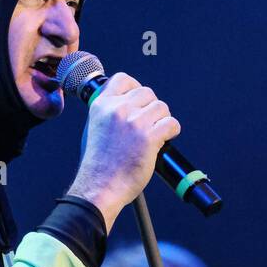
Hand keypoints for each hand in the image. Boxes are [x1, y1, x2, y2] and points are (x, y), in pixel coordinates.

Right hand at [70, 72, 180, 228]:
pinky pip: (171, 123)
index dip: (135, 87)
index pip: (123, 79)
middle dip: (151, 107)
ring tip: (156, 133)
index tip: (140, 100)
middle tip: (150, 123)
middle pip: (147, 92)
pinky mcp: (149, 137)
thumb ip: (108, 113)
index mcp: (102, 105)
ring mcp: (134, 122)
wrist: (100, 186)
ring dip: (162, 119)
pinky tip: (164, 140)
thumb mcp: (93, 129)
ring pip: (161, 107)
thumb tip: (125, 104)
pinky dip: (172, 131)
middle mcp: (118, 109)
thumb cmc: (98, 165)